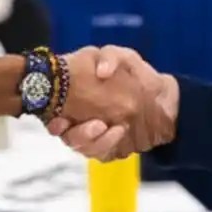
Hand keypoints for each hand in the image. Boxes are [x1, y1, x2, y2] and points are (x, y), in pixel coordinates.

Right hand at [49, 46, 178, 160]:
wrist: (158, 91)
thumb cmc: (133, 73)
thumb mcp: (121, 57)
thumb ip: (110, 58)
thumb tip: (102, 71)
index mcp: (75, 99)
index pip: (54, 116)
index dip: (53, 122)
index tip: (61, 120)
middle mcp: (79, 120)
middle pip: (69, 138)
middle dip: (80, 136)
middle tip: (99, 125)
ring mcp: (93, 136)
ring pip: (86, 149)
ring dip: (98, 142)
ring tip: (118, 129)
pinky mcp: (108, 148)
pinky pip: (103, 155)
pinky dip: (109, 147)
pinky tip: (120, 134)